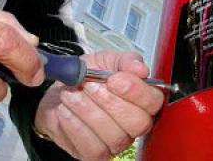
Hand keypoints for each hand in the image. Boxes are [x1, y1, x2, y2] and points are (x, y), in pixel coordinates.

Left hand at [34, 51, 164, 159]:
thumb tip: (140, 68)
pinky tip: (66, 110)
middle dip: (109, 101)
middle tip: (88, 85)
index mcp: (141, 99)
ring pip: (114, 136)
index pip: (154, 101)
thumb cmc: (85, 78)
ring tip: (71, 94)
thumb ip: (124, 61)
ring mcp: (116, 142)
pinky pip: (92, 147)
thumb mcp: (104, 60)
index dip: (136, 91)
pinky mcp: (95, 154)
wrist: (58, 93)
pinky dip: (75, 125)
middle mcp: (133, 124)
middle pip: (137, 122)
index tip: (114, 79)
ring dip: (88, 111)